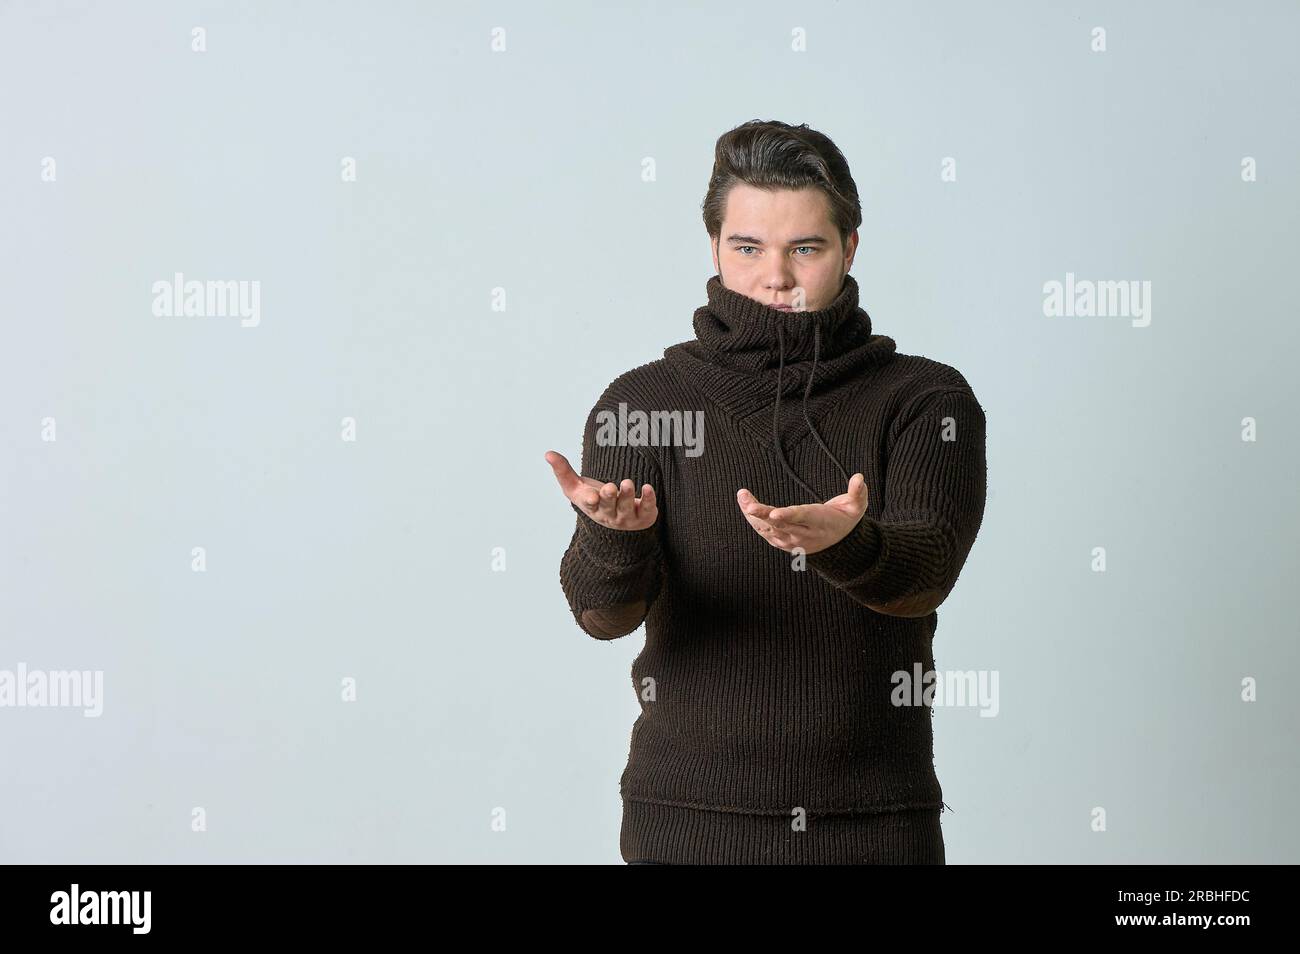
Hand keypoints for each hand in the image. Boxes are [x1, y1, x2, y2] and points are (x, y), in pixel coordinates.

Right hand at [545, 450, 657, 530]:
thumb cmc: (594, 499)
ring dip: (628, 496)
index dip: (590, 501)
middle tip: (611, 487)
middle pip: (608, 506)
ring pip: (627, 508)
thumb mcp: (576, 487)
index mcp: (591, 507)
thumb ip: (563, 471)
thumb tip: (548, 453)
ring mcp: (626, 517)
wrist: (618, 519)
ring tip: (627, 483)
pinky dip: (649, 500)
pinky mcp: (644, 516)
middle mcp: (608, 514)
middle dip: (609, 497)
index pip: (588, 504)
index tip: (591, 497)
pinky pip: (648, 510)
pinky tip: (648, 487)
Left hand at [736, 473, 867, 554]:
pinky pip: (764, 531)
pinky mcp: (782, 541)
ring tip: (742, 496)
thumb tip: (859, 477)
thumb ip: (858, 492)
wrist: (837, 546)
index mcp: (819, 522)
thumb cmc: (845, 520)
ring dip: (752, 514)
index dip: (788, 515)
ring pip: (768, 528)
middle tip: (748, 505)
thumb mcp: (856, 507)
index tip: (774, 513)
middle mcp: (802, 533)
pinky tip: (744, 503)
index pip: (801, 518)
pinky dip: (753, 519)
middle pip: (780, 524)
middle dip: (762, 514)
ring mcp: (790, 539)